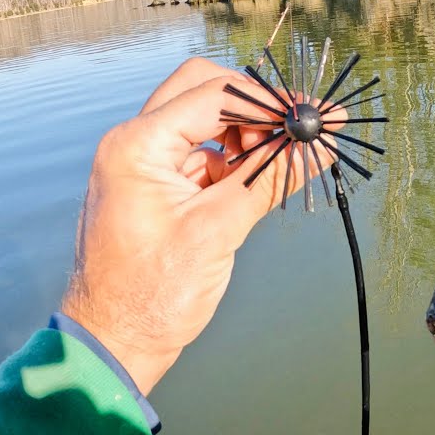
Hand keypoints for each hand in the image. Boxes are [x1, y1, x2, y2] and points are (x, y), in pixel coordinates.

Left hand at [60, 58, 337, 393]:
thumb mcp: (219, 230)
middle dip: (257, 106)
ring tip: (288, 160)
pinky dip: (237, 160)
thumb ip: (270, 179)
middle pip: (204, 92)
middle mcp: (135, 143)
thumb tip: (319, 146)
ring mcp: (145, 164)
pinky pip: (203, 154)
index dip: (271, 102)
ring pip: (206, 121)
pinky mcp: (159, 186)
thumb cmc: (153, 295)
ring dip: (249, 134)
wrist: (115, 343)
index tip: (316, 115)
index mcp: (137, 145)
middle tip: (299, 129)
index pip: (214, 95)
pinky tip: (265, 178)